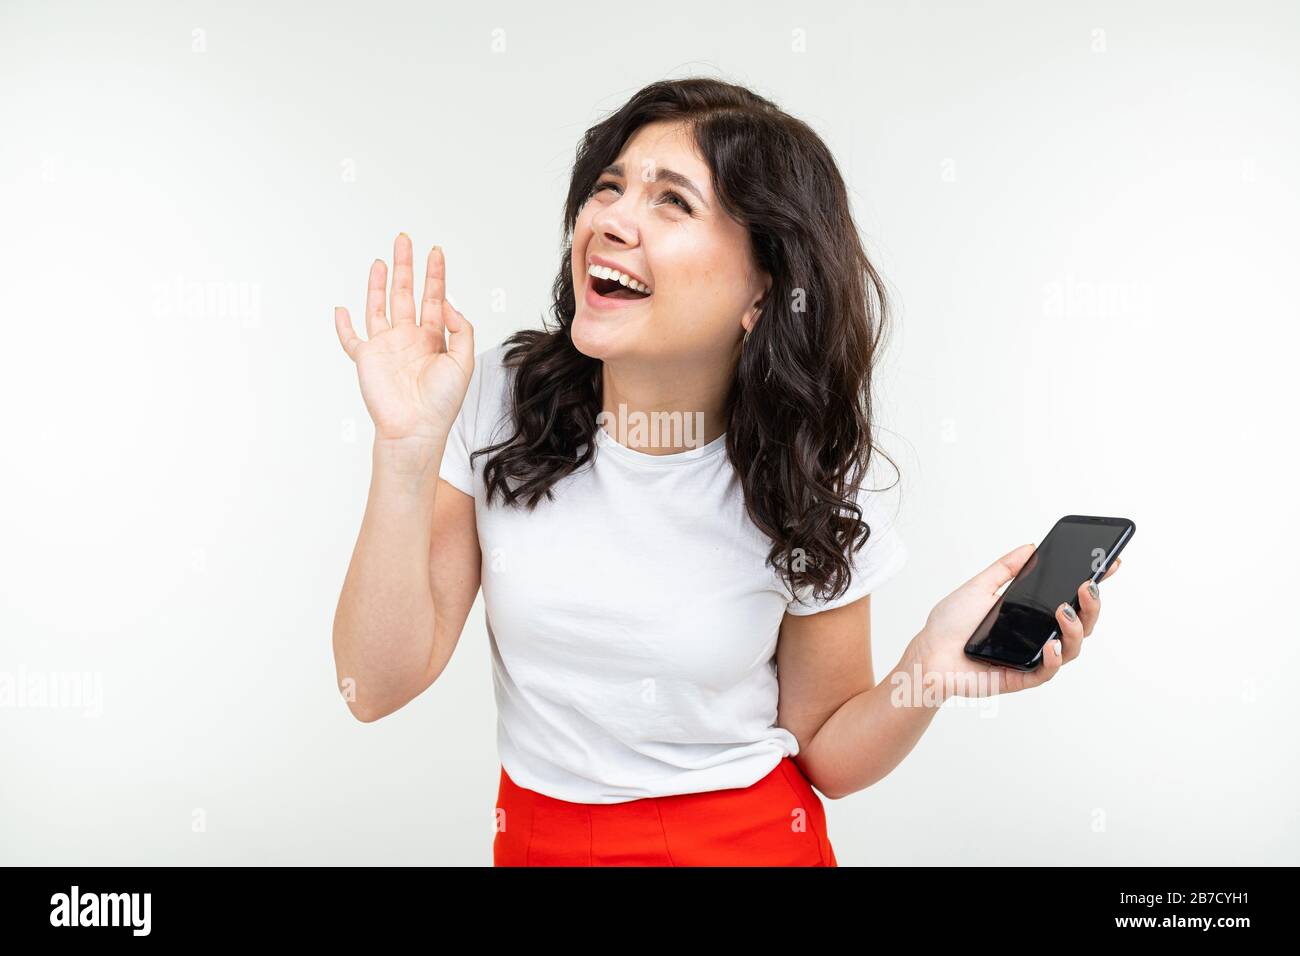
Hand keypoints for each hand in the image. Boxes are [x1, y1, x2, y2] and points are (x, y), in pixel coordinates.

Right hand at [334, 234, 474, 442]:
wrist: (416, 428)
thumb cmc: (441, 403)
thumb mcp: (463, 362)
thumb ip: (460, 329)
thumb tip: (446, 302)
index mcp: (433, 339)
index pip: (434, 298)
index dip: (436, 274)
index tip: (436, 252)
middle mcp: (409, 338)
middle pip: (406, 294)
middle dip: (406, 267)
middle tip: (405, 241)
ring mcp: (386, 347)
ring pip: (380, 306)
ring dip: (379, 284)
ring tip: (382, 261)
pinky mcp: (366, 359)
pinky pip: (350, 339)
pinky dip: (343, 325)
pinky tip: (341, 309)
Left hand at [905, 544, 1121, 702]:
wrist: (927, 654)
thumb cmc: (949, 625)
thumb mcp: (979, 587)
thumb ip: (1005, 568)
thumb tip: (1030, 547)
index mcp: (1030, 614)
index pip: (1070, 599)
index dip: (1092, 584)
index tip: (1109, 564)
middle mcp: (1036, 635)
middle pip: (1080, 624)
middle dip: (1092, 605)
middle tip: (1087, 586)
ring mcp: (1030, 657)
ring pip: (1071, 649)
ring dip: (1075, 629)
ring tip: (1065, 610)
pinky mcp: (1019, 677)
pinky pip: (1045, 672)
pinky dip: (1053, 658)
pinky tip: (1052, 645)